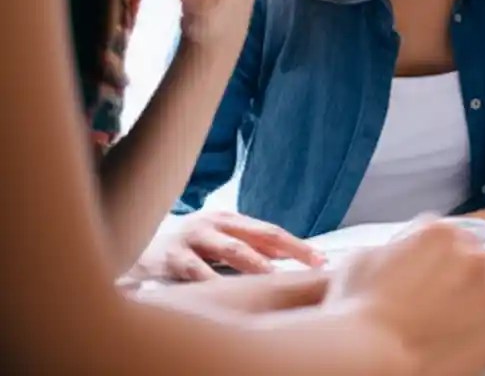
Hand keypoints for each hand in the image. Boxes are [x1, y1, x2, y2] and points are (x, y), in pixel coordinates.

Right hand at [132, 211, 326, 281]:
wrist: (135, 245)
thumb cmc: (187, 247)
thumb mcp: (218, 241)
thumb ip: (249, 248)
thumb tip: (290, 259)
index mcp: (229, 219)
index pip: (271, 232)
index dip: (297, 245)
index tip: (321, 258)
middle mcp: (214, 224)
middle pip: (259, 236)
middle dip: (289, 249)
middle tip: (311, 263)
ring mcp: (193, 238)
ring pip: (230, 249)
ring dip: (254, 262)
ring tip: (273, 274)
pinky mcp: (171, 257)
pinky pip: (196, 269)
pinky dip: (213, 280)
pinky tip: (227, 291)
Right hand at [328, 220, 484, 374]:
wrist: (369, 354)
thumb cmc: (355, 311)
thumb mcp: (363, 259)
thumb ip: (393, 249)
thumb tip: (398, 256)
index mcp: (440, 233)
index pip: (454, 235)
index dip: (444, 258)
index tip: (435, 273)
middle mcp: (474, 257)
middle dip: (475, 274)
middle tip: (454, 297)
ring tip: (472, 320)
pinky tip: (476, 345)